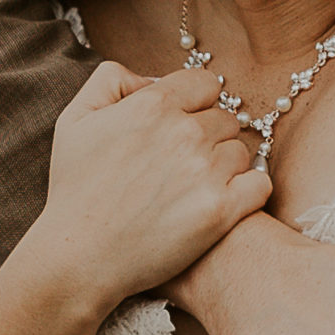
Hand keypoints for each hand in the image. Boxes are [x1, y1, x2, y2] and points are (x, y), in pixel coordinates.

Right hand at [39, 63, 270, 313]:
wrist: (78, 256)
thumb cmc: (74, 191)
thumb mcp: (74, 119)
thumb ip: (111, 81)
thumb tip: (150, 78)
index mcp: (152, 105)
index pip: (206, 84)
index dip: (196, 103)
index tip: (182, 125)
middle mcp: (184, 133)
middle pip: (226, 118)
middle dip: (208, 136)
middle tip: (182, 164)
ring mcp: (205, 172)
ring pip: (241, 151)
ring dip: (225, 166)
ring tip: (193, 188)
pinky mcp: (221, 211)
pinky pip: (260, 184)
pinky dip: (248, 192)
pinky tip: (224, 201)